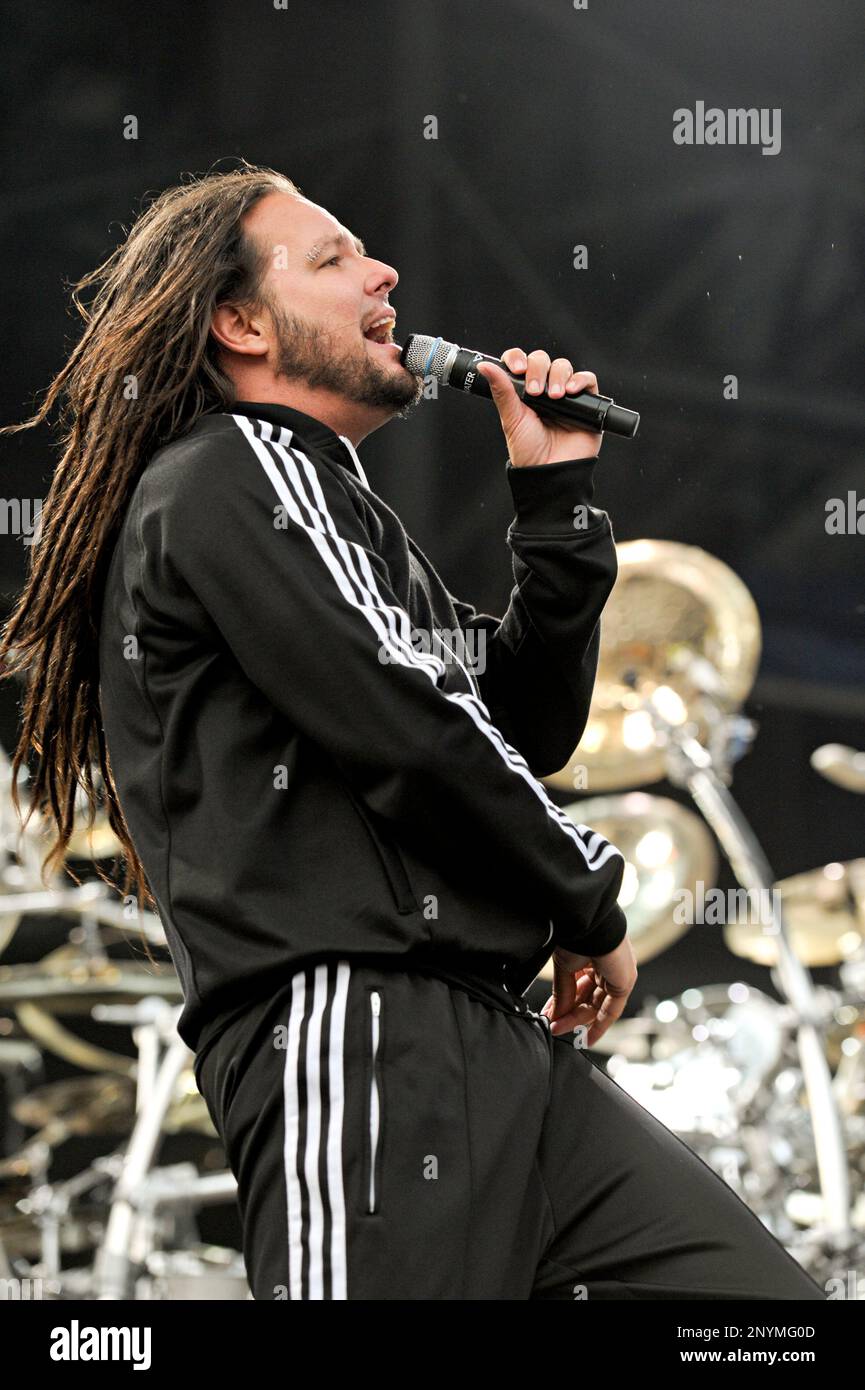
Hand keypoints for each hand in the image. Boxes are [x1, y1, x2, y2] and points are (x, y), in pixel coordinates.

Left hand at [475, 347, 602, 468]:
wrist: (551, 472)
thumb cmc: (529, 451)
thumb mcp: (511, 419)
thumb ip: (501, 390)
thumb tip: (483, 366)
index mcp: (524, 392)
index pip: (521, 362)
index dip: (518, 358)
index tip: (517, 368)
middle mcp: (544, 390)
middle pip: (542, 360)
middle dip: (538, 370)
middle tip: (534, 391)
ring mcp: (565, 395)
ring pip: (564, 367)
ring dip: (558, 376)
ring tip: (553, 397)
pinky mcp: (586, 404)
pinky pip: (587, 381)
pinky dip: (580, 380)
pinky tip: (570, 392)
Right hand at [540, 936, 636, 1047]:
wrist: (591, 926)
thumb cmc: (578, 936)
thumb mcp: (564, 968)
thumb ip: (563, 994)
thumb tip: (556, 1015)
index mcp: (591, 958)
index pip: (576, 987)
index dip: (562, 1004)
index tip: (549, 1016)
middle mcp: (606, 967)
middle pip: (586, 999)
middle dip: (568, 1014)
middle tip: (552, 1025)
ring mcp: (616, 975)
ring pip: (596, 1006)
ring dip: (577, 1019)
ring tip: (559, 1027)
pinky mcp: (624, 983)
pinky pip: (612, 1010)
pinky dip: (600, 1025)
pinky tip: (586, 1037)